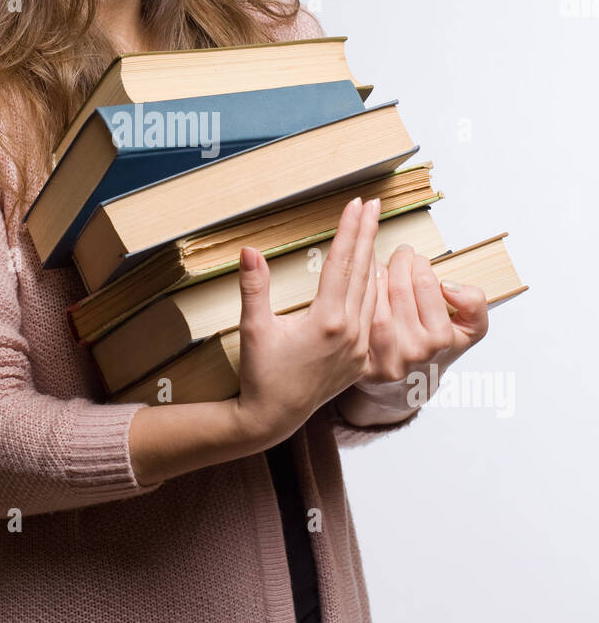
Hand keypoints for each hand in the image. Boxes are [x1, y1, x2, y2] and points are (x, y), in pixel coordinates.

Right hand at [231, 194, 380, 450]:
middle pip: (363, 272)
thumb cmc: (260, 373)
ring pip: (371, 293)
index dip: (350, 230)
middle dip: (367, 235)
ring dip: (372, 259)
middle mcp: (351, 333)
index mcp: (327, 321)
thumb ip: (254, 287)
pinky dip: (372, 289)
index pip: (342, 263)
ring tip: (372, 230)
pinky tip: (371, 274)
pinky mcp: (361, 359)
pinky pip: (372, 315)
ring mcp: (360, 347)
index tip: (358, 204)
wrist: (273, 417)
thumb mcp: (253, 328)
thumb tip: (249, 250)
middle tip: (373, 205)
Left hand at [350, 243, 489, 397]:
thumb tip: (448, 286)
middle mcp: (415, 351)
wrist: (412, 386)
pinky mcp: (365, 365)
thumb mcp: (470, 329)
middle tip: (399, 254)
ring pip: (376, 304)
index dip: (418, 263)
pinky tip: (363, 287)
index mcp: (441, 338)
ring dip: (376, 278)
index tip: (416, 258)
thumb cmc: (437, 349)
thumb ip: (474, 303)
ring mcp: (388, 359)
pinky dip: (360, 300)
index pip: (425, 284)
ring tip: (382, 267)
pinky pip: (359, 324)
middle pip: (399, 290)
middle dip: (398, 263)